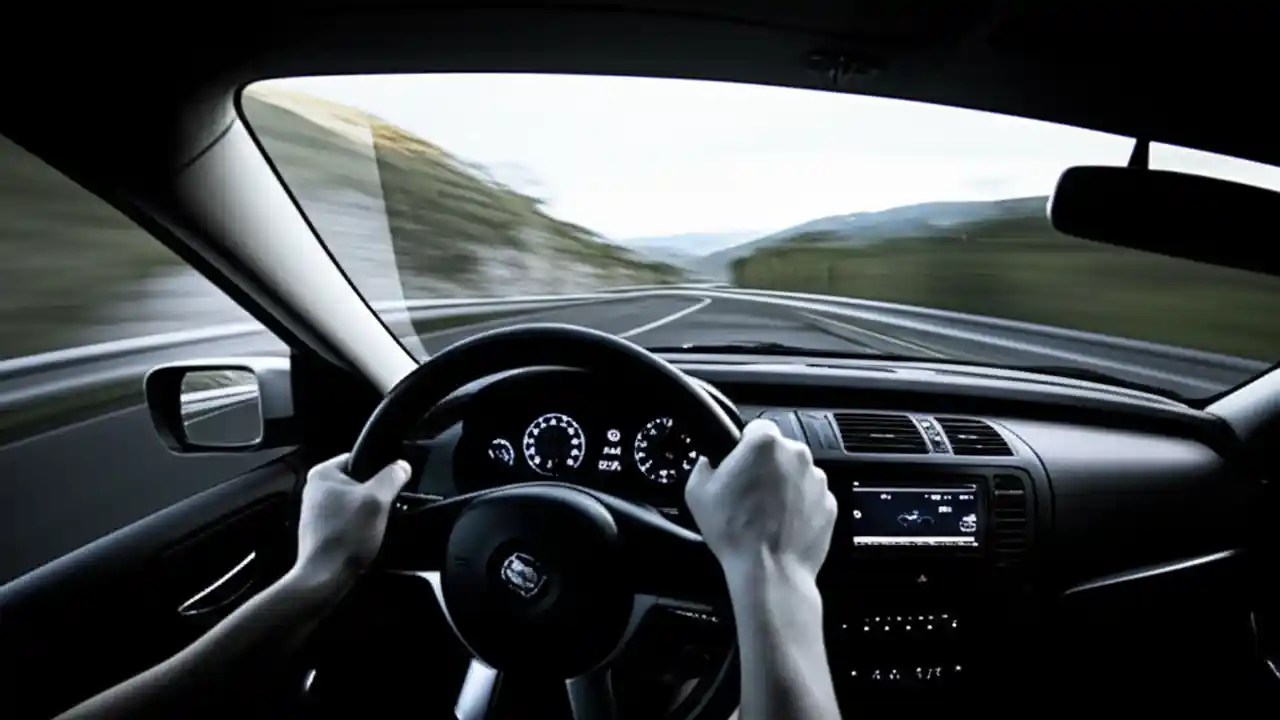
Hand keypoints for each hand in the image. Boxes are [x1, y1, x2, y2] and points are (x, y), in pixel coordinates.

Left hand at [293, 453, 412, 587]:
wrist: (325, 576)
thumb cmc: (348, 533)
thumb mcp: (377, 500)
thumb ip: (392, 477)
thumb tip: (403, 465)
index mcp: (322, 473)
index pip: (359, 458)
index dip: (380, 470)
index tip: (393, 485)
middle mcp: (314, 489)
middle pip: (358, 482)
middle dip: (375, 494)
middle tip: (389, 506)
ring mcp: (315, 511)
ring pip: (355, 503)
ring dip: (368, 512)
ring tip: (378, 524)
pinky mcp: (320, 531)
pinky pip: (348, 520)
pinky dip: (359, 526)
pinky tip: (366, 537)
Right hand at [685, 419, 836, 584]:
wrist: (770, 571)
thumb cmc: (734, 531)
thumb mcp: (698, 492)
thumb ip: (704, 465)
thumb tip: (710, 462)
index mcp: (764, 443)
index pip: (756, 426)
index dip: (744, 444)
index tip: (739, 461)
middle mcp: (797, 454)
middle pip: (779, 450)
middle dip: (765, 466)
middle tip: (748, 491)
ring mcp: (817, 479)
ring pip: (796, 473)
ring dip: (783, 485)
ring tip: (764, 512)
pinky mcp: (830, 503)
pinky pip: (810, 496)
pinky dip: (799, 505)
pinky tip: (781, 523)